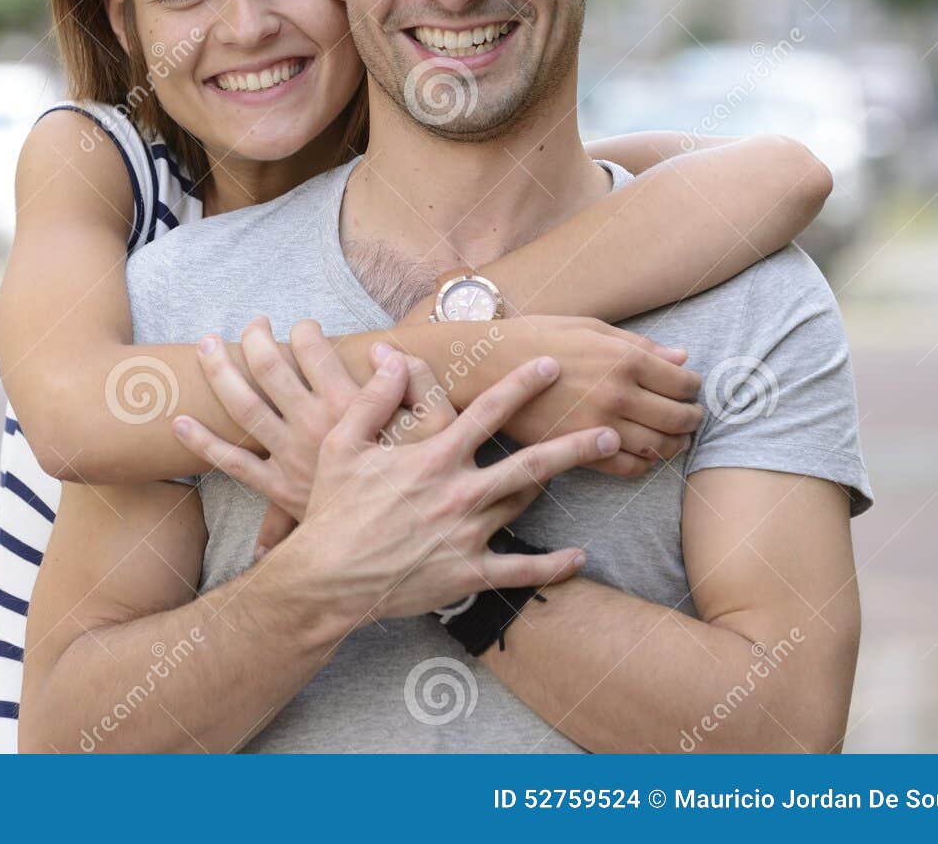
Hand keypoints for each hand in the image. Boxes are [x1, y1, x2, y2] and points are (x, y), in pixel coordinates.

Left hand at [171, 319, 450, 556]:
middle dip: (255, 339)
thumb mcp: (438, 431)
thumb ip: (420, 384)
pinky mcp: (277, 488)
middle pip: (270, 369)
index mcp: (348, 406)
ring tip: (205, 345)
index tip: (302, 326)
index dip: (305, 331)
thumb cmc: (423, 483)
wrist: (400, 543)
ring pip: (244, 406)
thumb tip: (386, 351)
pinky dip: (203, 443)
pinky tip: (178, 422)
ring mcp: (289, 457)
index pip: (315, 351)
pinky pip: (232, 464)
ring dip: (220, 371)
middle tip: (252, 325)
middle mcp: (312, 426)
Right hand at [291, 349, 617, 621]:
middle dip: (576, 446)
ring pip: (526, 507)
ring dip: (557, 490)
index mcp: (433, 458)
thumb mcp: (341, 444)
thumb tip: (393, 359)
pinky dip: (554, 565)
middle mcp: (459, 494)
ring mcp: (467, 536)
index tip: (551, 366)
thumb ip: (372, 398)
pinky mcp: (468, 575)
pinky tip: (578, 558)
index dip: (522, 385)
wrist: (326, 579)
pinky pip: (522, 570)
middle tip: (610, 431)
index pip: (487, 412)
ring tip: (586, 476)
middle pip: (532, 465)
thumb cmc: (332, 509)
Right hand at [498, 316, 703, 474]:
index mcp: (625, 359)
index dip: (693, 387)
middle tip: (690, 416)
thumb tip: (682, 357)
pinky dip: (644, 464)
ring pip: (658, 447)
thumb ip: (639, 345)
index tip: (689, 388)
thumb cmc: (539, 338)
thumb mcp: (590, 327)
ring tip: (673, 438)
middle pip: (678, 418)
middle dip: (691, 418)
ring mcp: (597, 426)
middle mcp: (617, 395)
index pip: (683, 383)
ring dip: (674, 445)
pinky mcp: (576, 448)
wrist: (487, 366)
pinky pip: (626, 468)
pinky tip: (643, 453)